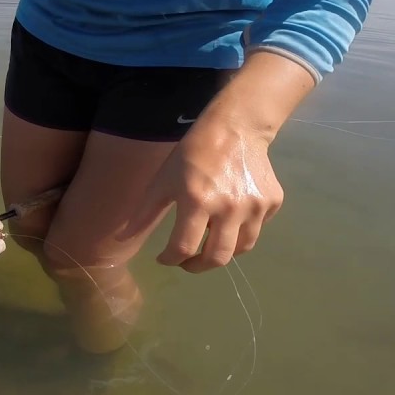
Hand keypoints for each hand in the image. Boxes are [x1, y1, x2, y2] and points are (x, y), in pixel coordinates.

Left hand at [140, 116, 283, 273]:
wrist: (235, 128)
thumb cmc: (193, 153)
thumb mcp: (163, 180)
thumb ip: (145, 212)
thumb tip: (122, 238)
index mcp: (198, 201)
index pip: (184, 248)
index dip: (170, 259)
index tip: (164, 258)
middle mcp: (230, 208)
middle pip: (218, 258)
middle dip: (198, 266)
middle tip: (188, 261)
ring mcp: (256, 207)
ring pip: (241, 248)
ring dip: (222, 251)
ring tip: (209, 240)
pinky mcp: (273, 203)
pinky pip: (256, 229)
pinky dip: (241, 231)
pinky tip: (230, 217)